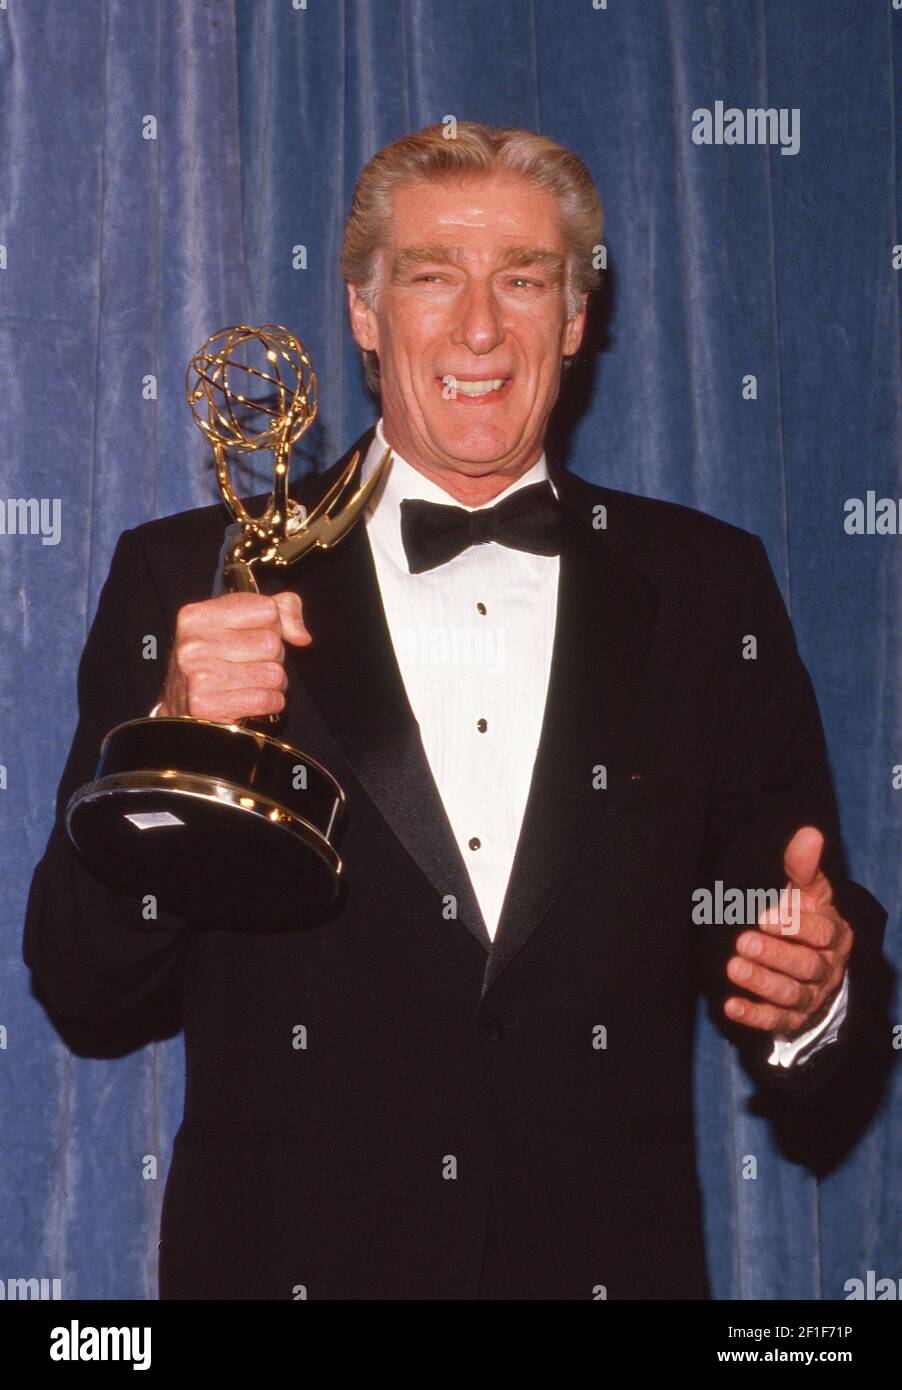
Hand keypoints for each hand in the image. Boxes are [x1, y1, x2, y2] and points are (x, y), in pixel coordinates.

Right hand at [157, 590, 310, 721]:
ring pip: (274, 674)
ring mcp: (198, 675)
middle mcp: (194, 643)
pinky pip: (267, 699)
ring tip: (250, 683)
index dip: (272, 626)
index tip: (254, 637)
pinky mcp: (207, 706)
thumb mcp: (239, 624)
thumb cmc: (215, 662)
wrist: (181, 710)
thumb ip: (281, 611)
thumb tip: (302, 637)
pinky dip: (270, 703)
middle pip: (272, 643)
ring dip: (272, 683)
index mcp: (199, 616)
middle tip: (251, 665)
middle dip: (273, 658)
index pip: (268, 609)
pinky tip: (251, 700)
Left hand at [724, 826, 851, 1036]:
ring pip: (791, 995)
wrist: (813, 962)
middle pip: (806, 966)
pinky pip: (775, 1022)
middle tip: (744, 941)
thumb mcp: (807, 891)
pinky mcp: (792, 1019)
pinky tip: (731, 1006)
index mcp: (835, 935)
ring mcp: (811, 997)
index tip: (764, 915)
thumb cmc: (805, 917)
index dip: (795, 926)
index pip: (822, 933)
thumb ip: (803, 866)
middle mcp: (827, 969)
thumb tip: (808, 833)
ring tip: (734, 967)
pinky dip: (753, 1015)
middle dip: (775, 955)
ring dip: (762, 983)